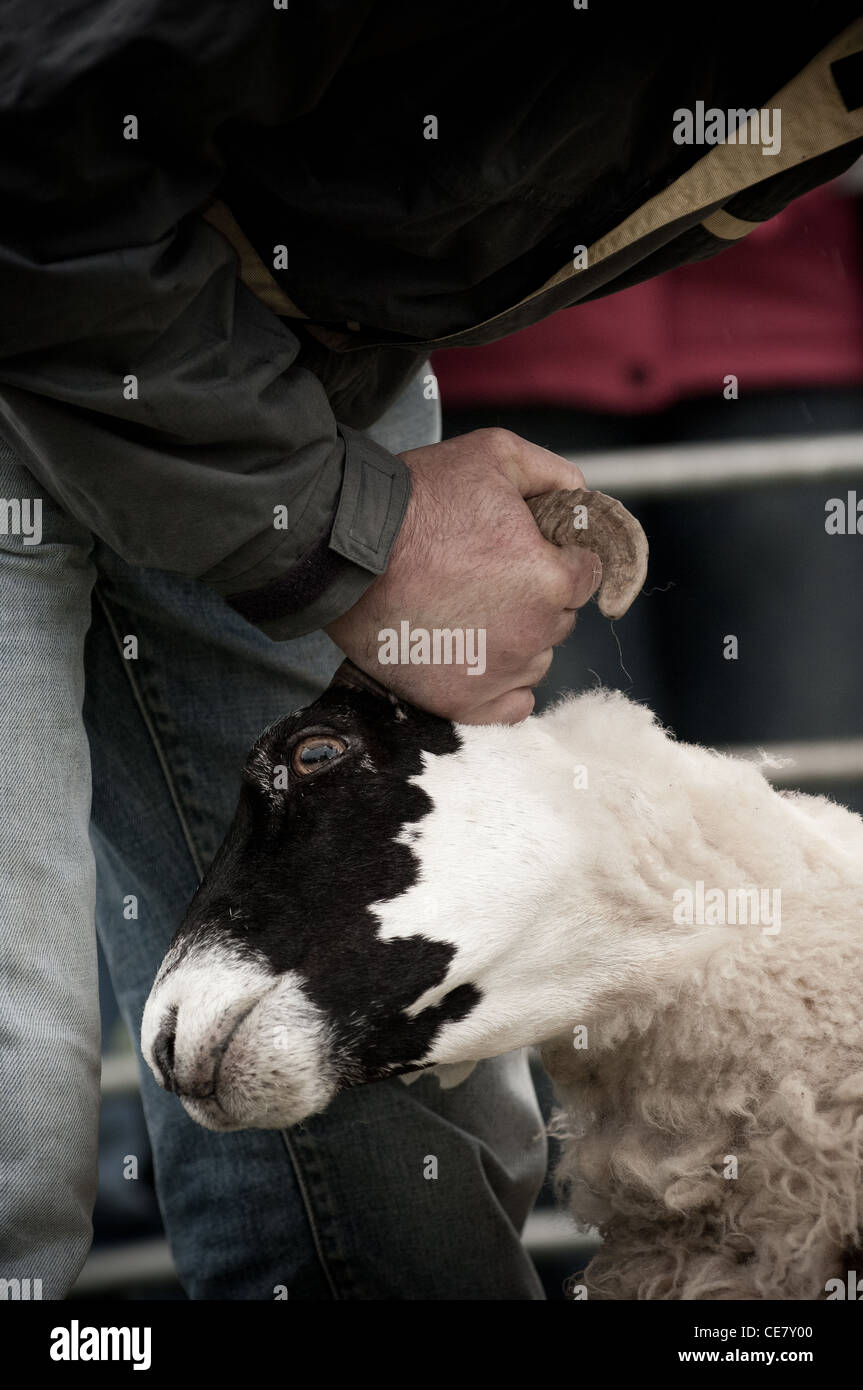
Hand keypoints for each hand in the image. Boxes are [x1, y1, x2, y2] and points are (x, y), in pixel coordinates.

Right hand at [325, 428, 600, 723]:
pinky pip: (511, 706)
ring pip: (535, 659)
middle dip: (535, 597)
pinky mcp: (463, 703)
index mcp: (549, 578)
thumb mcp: (493, 455)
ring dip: (517, 639)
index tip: (525, 551)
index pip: (586, 576)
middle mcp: (532, 633)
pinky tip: (477, 657)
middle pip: (559, 619)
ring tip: (469, 610)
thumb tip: (580, 497)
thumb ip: (551, 472)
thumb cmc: (416, 502)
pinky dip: (501, 686)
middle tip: (486, 574)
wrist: (344, 550)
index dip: (558, 558)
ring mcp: (497, 673)